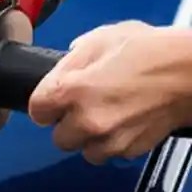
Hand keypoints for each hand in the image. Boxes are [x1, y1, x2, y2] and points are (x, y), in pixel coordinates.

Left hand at [28, 21, 191, 163]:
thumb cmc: (155, 52)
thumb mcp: (106, 38)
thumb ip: (76, 56)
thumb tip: (66, 64)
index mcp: (71, 91)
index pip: (36, 110)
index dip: (46, 104)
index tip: (55, 101)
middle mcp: (85, 120)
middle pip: (58, 137)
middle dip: (68, 124)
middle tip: (85, 109)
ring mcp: (108, 138)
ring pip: (85, 151)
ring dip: (91, 138)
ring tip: (109, 118)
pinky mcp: (130, 149)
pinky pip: (112, 153)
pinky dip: (116, 143)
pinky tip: (128, 123)